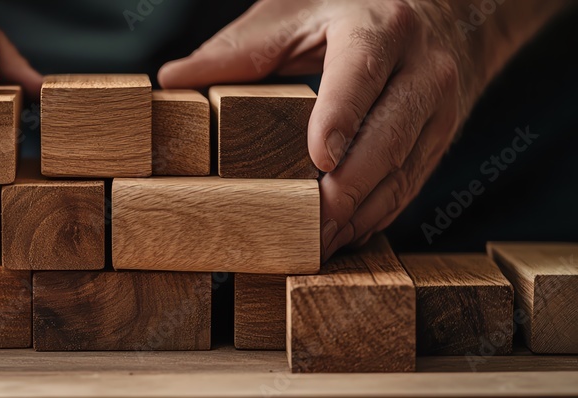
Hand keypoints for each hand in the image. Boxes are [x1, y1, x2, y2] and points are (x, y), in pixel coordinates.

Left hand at [158, 0, 567, 257]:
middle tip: (314, 223)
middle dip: (352, 185)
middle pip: (390, 135)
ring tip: (321, 243)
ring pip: (405, 169)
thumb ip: (236, 52)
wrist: (436, 15)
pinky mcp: (442, 137)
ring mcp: (440, 105)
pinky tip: (345, 236)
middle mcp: (421, 66)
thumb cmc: (344, 14)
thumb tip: (172, 80)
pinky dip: (378, 214)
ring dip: (363, 213)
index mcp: (378, 28)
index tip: (320, 160)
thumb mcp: (292, 18)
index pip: (361, 74)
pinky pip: (412, 184)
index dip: (341, 118)